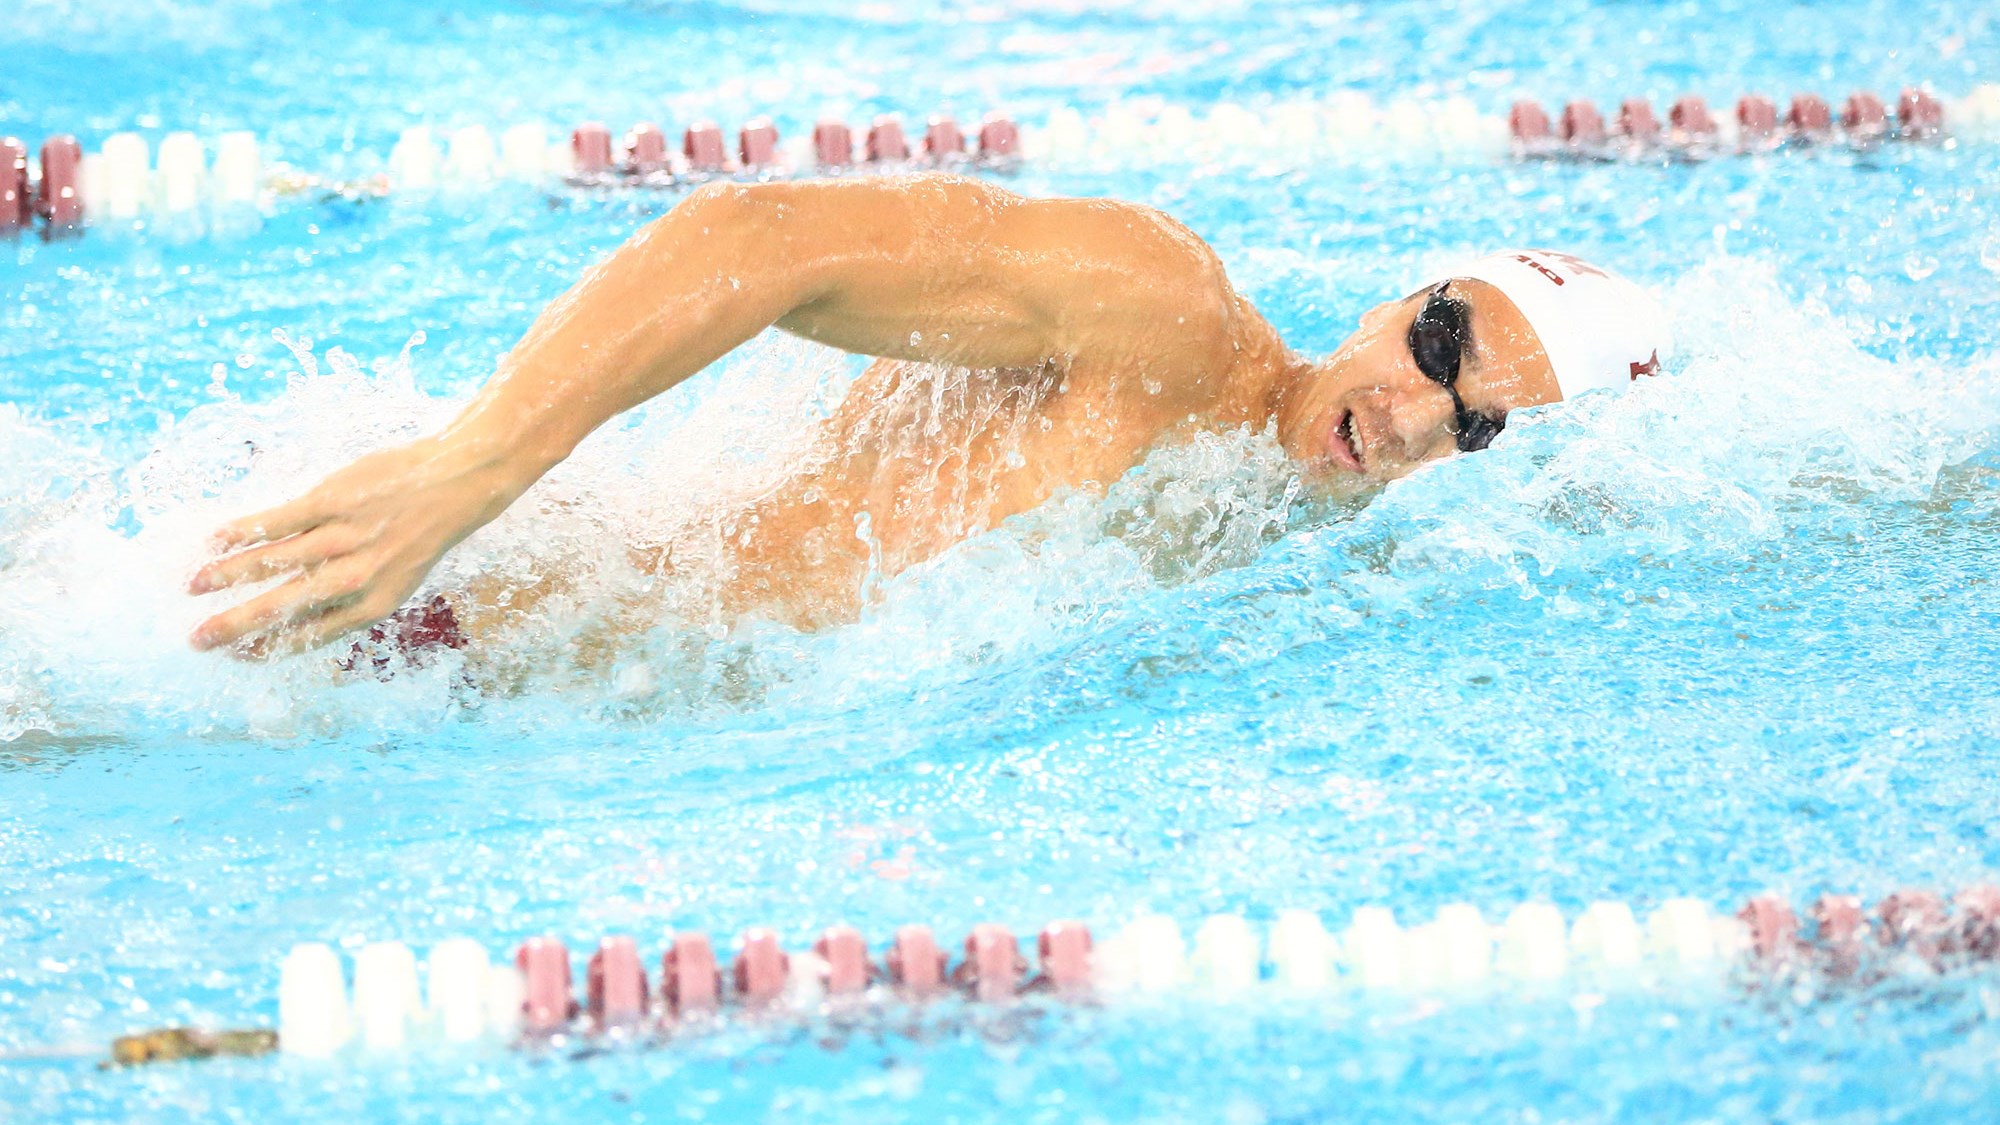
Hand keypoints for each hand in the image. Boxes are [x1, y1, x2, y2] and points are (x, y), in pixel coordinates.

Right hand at [187, 436, 529, 657]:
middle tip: (196, 641)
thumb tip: (295, 612)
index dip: (267, 648)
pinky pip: (277, 520)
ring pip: (271, 561)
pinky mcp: (334, 501)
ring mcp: (343, 537)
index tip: (234, 656)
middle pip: (281, 607)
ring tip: (192, 585)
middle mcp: (356, 577)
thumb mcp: (394, 577)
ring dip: (225, 575)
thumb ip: (350, 595)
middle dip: (234, 627)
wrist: (454, 483)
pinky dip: (242, 532)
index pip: (307, 635)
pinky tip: (214, 541)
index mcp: (373, 604)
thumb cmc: (419, 532)